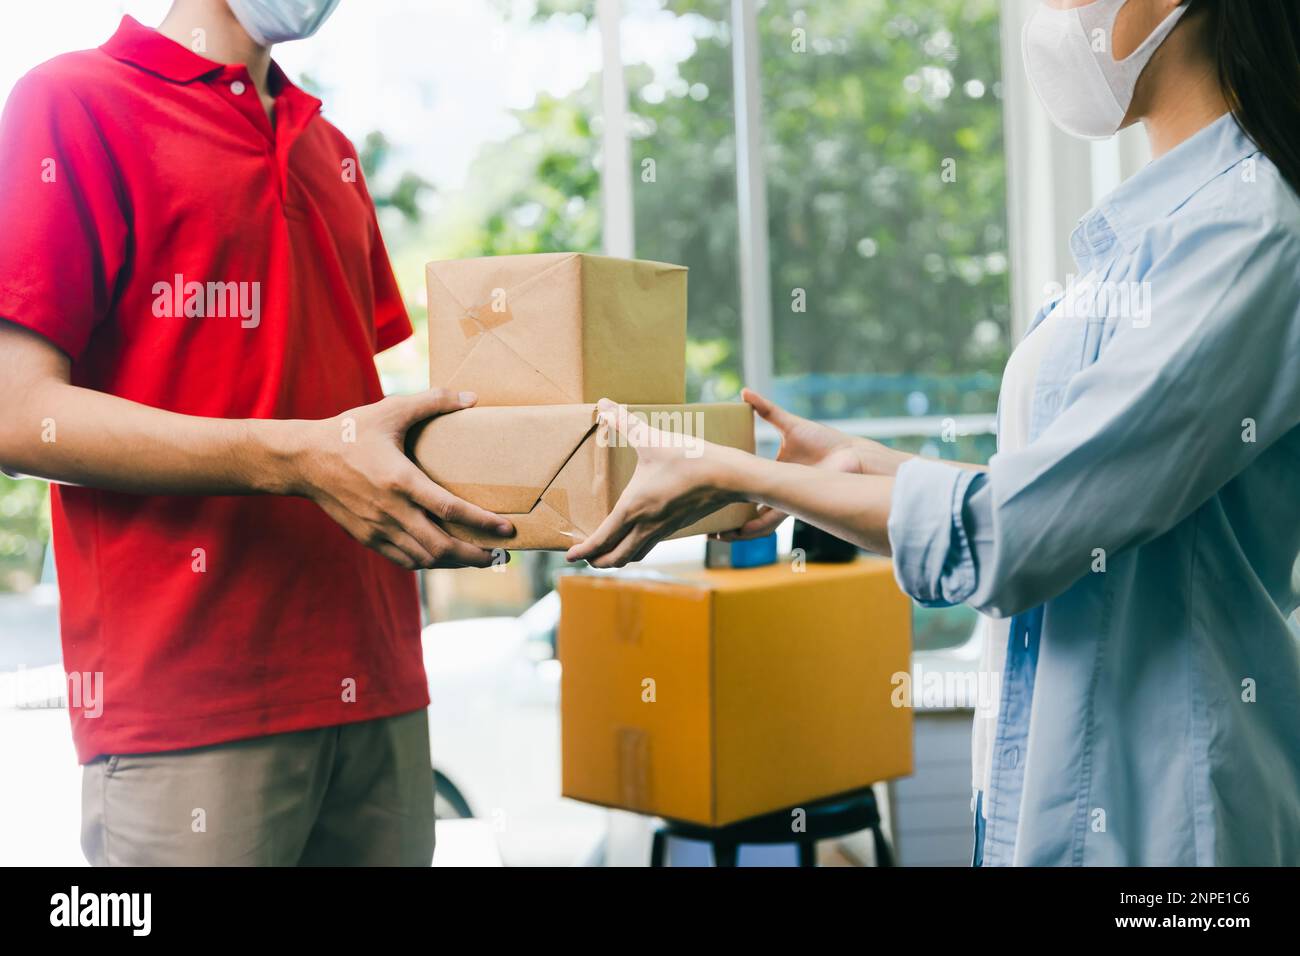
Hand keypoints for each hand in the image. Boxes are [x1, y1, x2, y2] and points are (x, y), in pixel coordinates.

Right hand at [292, 389, 513, 569]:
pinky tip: (444, 558)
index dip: (483, 523)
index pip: (450, 509)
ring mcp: (378, 528)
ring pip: (424, 559)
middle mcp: (390, 510)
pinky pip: (404, 560)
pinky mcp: (368, 538)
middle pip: (441, 546)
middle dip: (475, 555)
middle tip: (499, 556)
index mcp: (400, 480)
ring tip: (478, 558)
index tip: (508, 529)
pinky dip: (429, 563)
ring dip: (455, 563)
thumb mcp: (391, 410)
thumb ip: (434, 401)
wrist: (304, 460)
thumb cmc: (351, 432)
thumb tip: (472, 397)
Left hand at [565, 399, 743, 568]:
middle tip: (584, 558)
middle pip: (615, 557)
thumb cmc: (687, 458)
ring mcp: (663, 529)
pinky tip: (637, 538)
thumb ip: (624, 421)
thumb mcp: (651, 437)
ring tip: (606, 554)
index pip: (601, 540)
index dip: (583, 551)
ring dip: (617, 559)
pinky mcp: (677, 526)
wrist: (726, 476)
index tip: (569, 556)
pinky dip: (636, 549)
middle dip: (597, 561)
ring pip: (634, 555)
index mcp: (632, 509)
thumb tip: (603, 404)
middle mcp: (645, 525)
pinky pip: (650, 545)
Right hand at [717, 388, 907, 539]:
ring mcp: (786, 502)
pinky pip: (771, 521)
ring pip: (757, 523)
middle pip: (748, 511)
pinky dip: (755, 528)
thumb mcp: (789, 424)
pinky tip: (739, 533)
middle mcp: (778, 492)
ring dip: (738, 531)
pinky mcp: (796, 506)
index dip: (727, 493)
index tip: (707, 493)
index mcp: (773, 475)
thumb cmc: (825, 442)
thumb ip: (766, 410)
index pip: (745, 487)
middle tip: (708, 527)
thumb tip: (744, 392)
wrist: (851, 457)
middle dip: (728, 523)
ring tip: (717, 535)